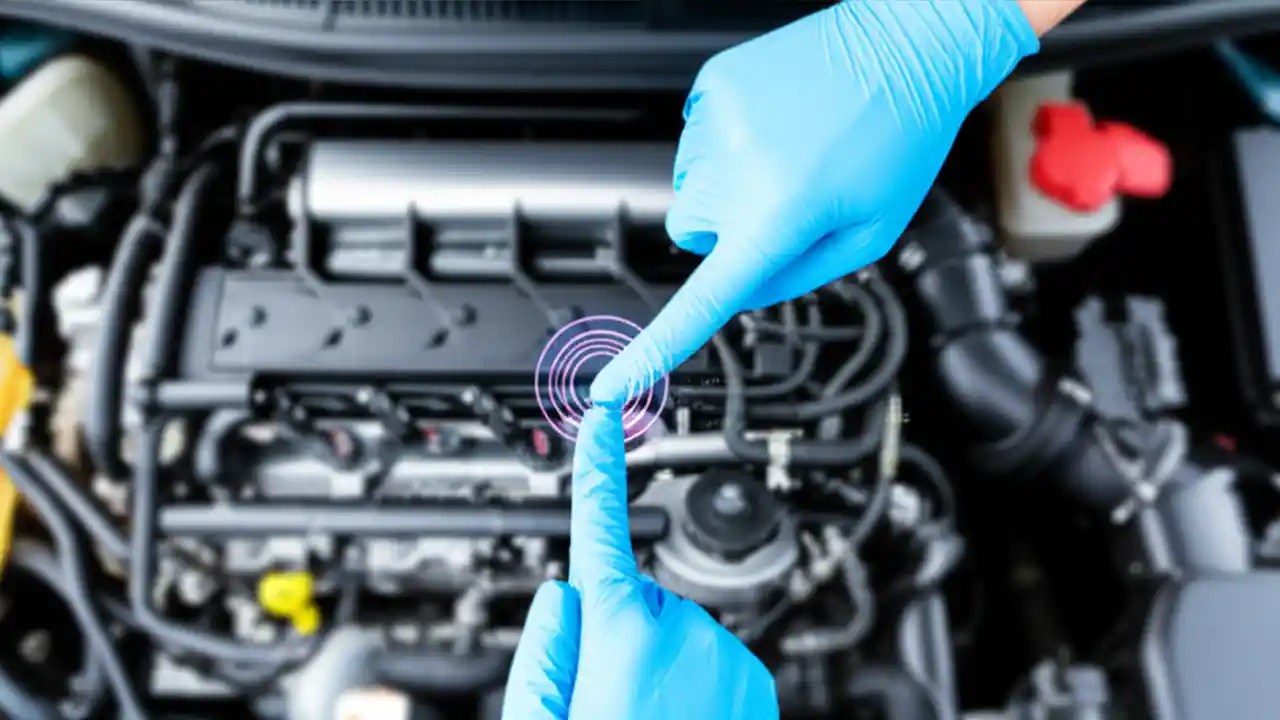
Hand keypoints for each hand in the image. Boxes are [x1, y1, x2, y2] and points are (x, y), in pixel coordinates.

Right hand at [501, 406, 777, 719]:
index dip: (600, 468)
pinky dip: (692, 686)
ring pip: (672, 634)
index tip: (605, 419)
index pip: (603, 526)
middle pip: (632, 599)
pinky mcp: (755, 680)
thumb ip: (542, 650)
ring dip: (655, 666)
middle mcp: (681, 628)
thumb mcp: (539, 718)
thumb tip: (561, 595)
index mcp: (621, 629)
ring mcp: (724, 655)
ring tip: (643, 717)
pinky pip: (709, 661)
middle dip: (616, 633)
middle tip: (604, 695)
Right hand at [591, 0, 1038, 404]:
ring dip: (733, 179)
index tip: (611, 386)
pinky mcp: (712, 86)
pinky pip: (699, 135)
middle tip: (786, 197)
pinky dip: (731, 138)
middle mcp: (735, 170)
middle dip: (729, 228)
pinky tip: (778, 121)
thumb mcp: (868, 233)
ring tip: (791, 148)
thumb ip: (798, 275)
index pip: (702, 301)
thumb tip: (742, 290)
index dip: (652, 351)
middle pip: (694, 232)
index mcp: (778, 216)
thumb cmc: (901, 136)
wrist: (908, 43)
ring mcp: (716, 122)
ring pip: (696, 183)